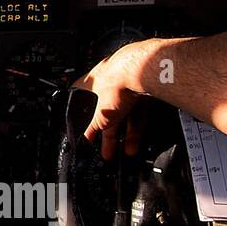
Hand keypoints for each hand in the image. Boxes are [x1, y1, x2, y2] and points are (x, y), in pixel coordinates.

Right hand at [72, 40, 152, 160]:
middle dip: (108, 135)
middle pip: (107, 114)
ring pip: (124, 115)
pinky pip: (138, 114)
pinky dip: (136, 128)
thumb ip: (91, 129)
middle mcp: (106, 83)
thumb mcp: (98, 116)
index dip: (87, 124)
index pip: (84, 107)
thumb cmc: (114, 84)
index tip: (90, 138)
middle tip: (108, 151)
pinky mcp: (142, 91)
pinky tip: (135, 141)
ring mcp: (125, 86)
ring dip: (125, 136)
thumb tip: (85, 139)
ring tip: (126, 152)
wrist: (140, 73)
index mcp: (88, 85)